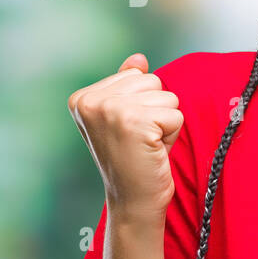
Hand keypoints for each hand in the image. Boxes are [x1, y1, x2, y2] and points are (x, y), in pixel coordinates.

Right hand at [68, 53, 184, 225]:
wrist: (134, 200)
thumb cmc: (134, 159)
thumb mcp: (126, 117)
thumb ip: (128, 86)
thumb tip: (139, 58)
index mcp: (82, 97)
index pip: (137, 75)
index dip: (144, 105)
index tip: (129, 131)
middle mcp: (90, 100)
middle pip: (153, 81)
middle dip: (157, 111)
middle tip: (141, 140)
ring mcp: (110, 109)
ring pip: (167, 96)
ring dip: (165, 123)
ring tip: (147, 145)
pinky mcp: (134, 121)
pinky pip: (175, 114)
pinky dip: (172, 134)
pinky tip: (153, 150)